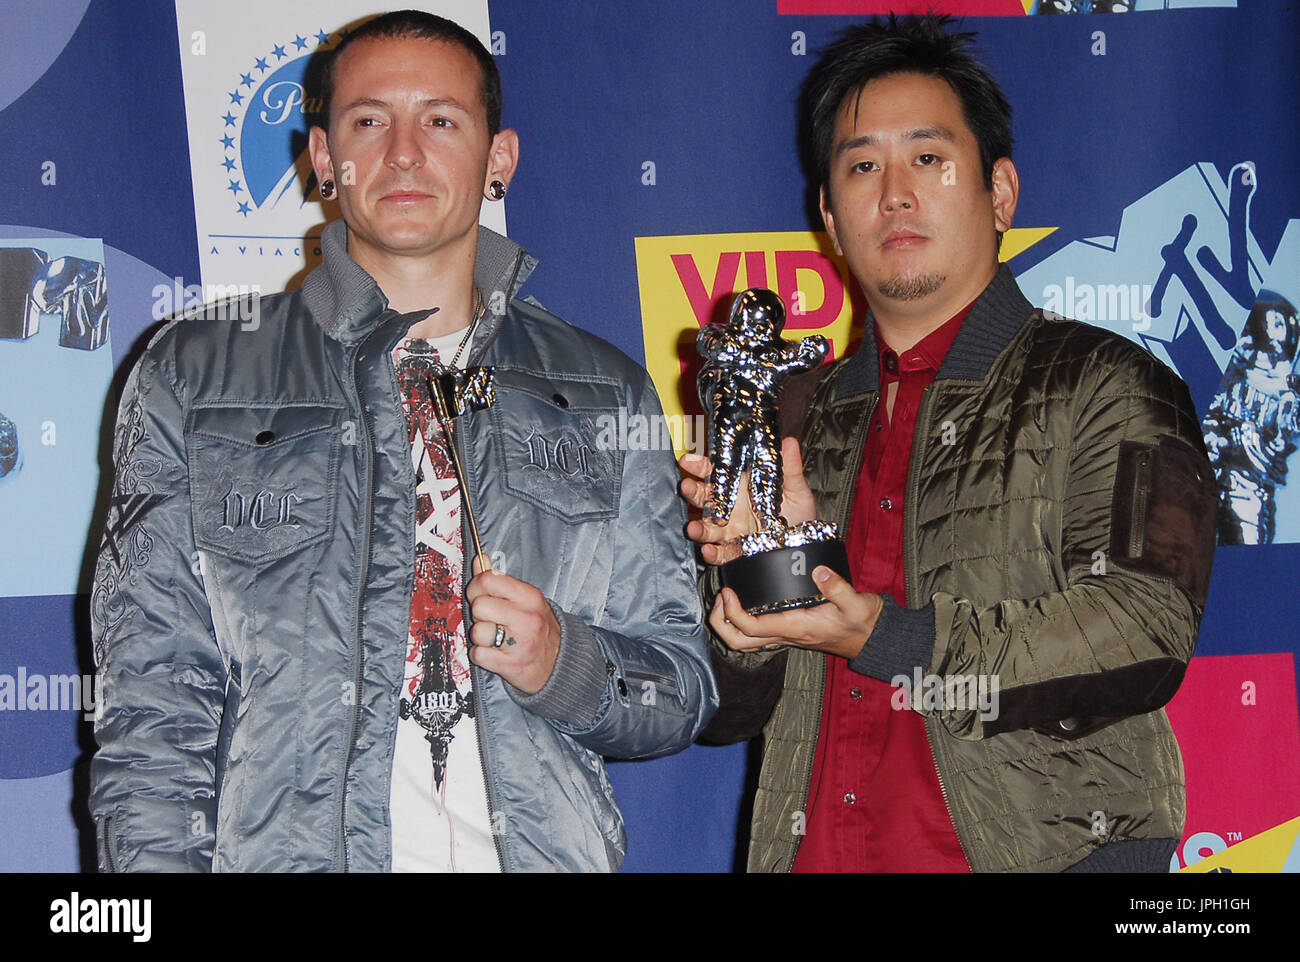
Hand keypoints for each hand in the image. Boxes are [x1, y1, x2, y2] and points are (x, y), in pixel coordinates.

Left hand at [465, 555, 561, 693]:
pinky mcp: (509, 665)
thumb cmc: (539, 629)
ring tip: (495, 638)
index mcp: (530, 597)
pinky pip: (477, 654)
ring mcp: (519, 643)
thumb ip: (500, 580)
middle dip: (479, 614)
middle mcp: (526, 618)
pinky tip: (495, 653)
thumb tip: (479, 560)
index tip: (482, 595)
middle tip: (491, 619)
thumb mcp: (526, 600)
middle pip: (479, 605)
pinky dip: (482, 655)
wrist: (559, 664)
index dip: (477, 587)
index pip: (488, 580)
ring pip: (476, 632)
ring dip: (480, 637)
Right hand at [679, 436, 817, 563]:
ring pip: (707, 527)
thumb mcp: (796, 490)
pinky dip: (712, 553)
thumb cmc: (798, 515)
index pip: (716, 473)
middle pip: (704, 497)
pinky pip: (720, 553)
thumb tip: (788, 442)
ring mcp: (730, 530)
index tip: (688, 460)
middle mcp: (730, 507)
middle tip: (685, 486)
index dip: (700, 466)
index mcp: (740, 487)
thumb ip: (789, 469)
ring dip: (698, 527)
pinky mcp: (735, 551)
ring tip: (692, 527)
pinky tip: (707, 550)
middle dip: (692, 491)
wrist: (805, 544)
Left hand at [710, 565, 883, 660]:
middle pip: (739, 643)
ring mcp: (784, 636)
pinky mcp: (787, 632)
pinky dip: (741, 622)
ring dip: (728, 624)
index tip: (728, 591)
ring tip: (726, 598)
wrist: (871, 637)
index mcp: (796, 628)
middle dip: (721, 622)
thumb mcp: (856, 602)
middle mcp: (785, 635)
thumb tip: (819, 570)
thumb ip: (838, 587)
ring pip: (744, 642)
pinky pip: (756, 635)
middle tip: (721, 597)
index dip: (733, 612)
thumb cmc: (862, 622)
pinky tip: (743, 602)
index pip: (752, 628)